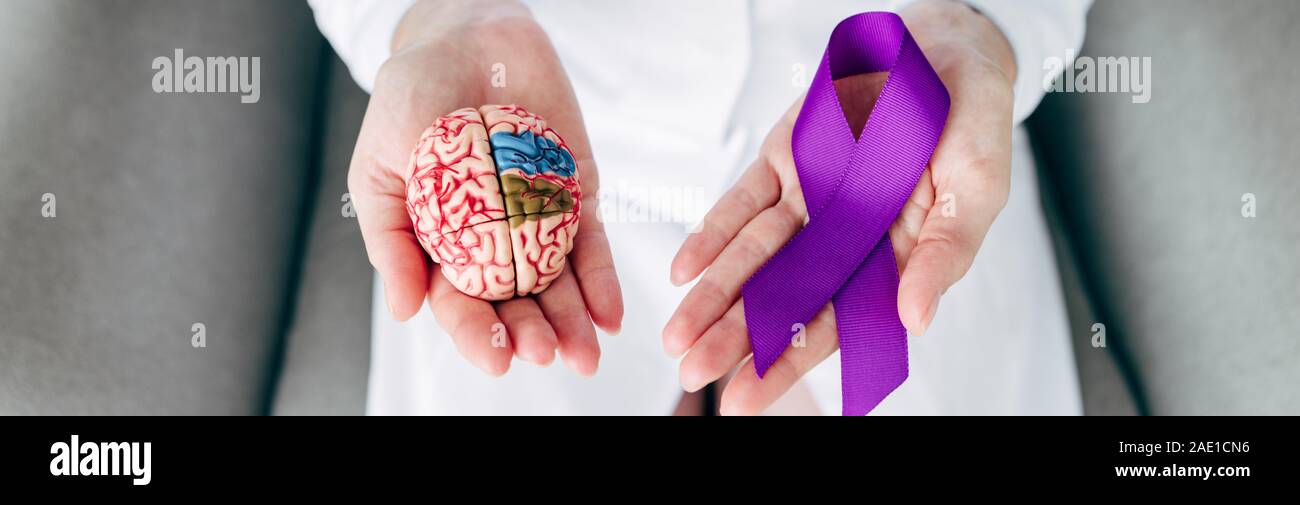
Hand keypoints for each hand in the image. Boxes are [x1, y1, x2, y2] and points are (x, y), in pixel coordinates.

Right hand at [348, 0, 621, 376]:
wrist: (464, 37)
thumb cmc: (409, 100)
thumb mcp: (381, 166)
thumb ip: (391, 237)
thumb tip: (405, 311)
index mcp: (440, 247)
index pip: (458, 303)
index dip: (477, 333)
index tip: (498, 357)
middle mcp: (492, 244)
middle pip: (514, 301)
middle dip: (531, 332)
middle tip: (545, 353)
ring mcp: (537, 220)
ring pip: (557, 283)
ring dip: (571, 320)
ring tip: (583, 353)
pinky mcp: (576, 193)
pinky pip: (591, 243)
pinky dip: (602, 281)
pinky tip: (610, 316)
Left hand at [663, 0, 1016, 413]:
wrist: (945, 53)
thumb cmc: (972, 128)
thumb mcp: (978, 189)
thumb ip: (944, 254)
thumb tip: (914, 319)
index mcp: (891, 262)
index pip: (835, 324)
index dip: (790, 362)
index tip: (747, 397)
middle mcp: (842, 242)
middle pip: (782, 300)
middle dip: (735, 339)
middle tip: (692, 371)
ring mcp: (808, 202)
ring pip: (752, 259)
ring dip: (714, 297)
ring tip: (677, 335)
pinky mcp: (784, 162)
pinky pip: (741, 204)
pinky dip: (712, 234)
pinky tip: (684, 270)